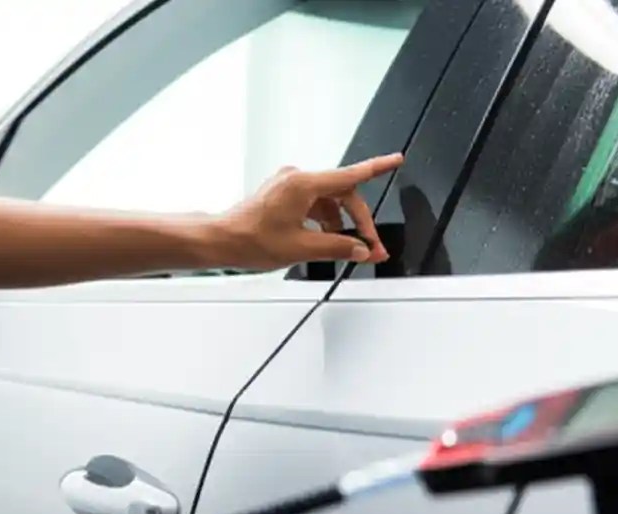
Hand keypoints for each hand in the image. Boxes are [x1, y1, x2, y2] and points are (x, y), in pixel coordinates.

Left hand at [217, 153, 403, 268]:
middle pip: (342, 195)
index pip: (350, 176)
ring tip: (349, 249)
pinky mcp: (284, 195)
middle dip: (359, 222)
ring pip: (329, 202)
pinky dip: (325, 222)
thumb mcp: (301, 248)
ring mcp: (289, 186)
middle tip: (370, 247)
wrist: (221, 240)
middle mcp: (296, 179)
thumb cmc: (250, 240)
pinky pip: (314, 204)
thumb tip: (361, 249)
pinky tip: (327, 240)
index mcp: (303, 185)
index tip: (395, 160)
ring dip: (341, 224)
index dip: (377, 168)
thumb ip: (337, 248)